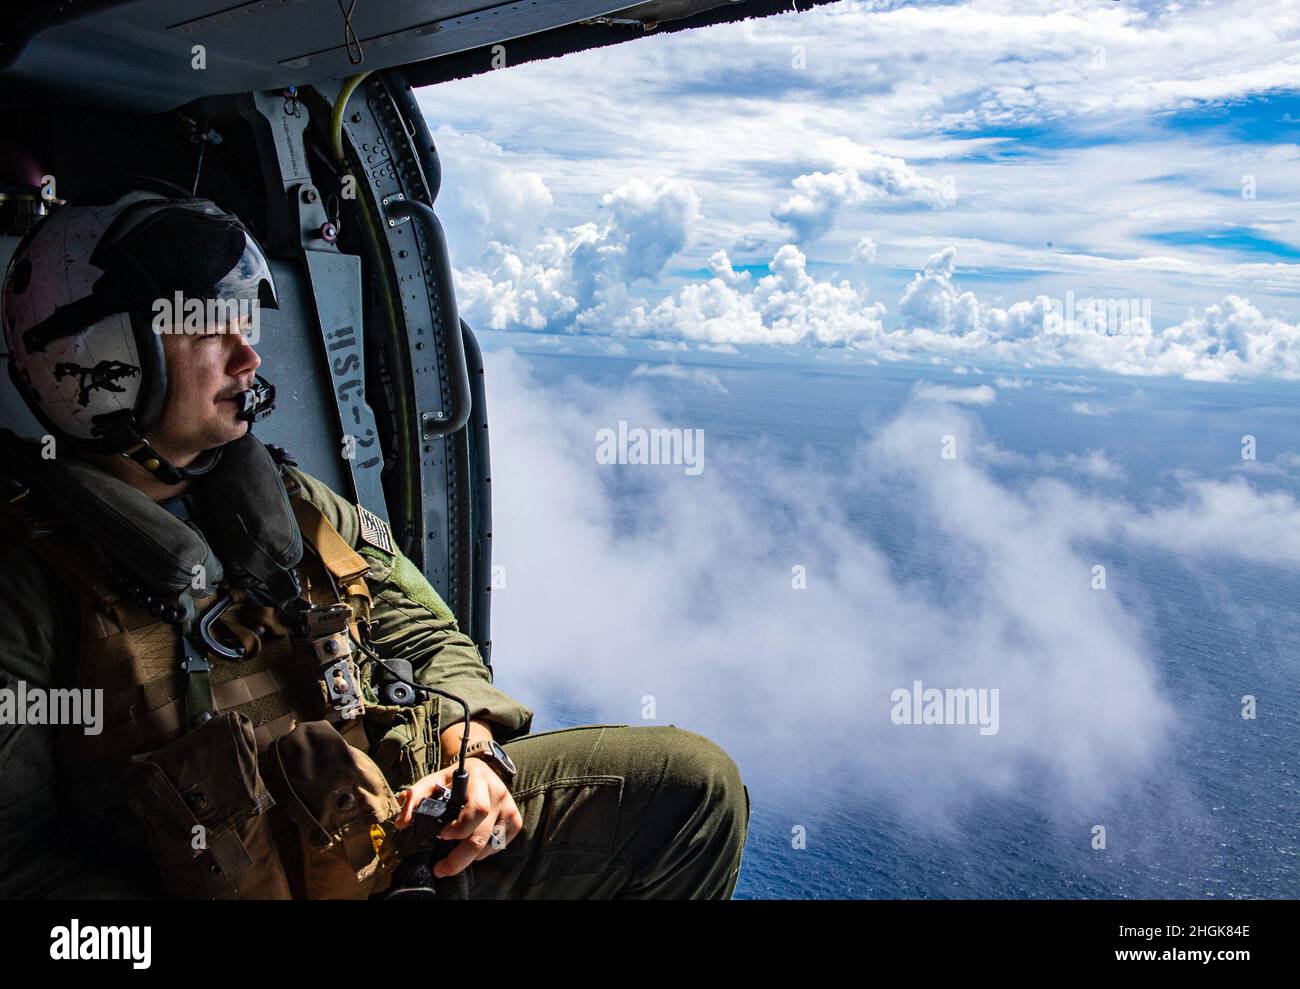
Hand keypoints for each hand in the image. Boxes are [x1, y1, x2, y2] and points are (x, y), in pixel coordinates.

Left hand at [394, 757, 522, 877]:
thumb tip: (402, 821)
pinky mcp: (514, 818)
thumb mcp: (431, 782)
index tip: (443, 835)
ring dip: (471, 855)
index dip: (461, 828)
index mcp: (477, 779)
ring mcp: (508, 806)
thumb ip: (414, 799)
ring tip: (456, 852)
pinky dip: (485, 852)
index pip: (477, 809)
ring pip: (491, 843)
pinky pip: (500, 844)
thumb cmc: (451, 779)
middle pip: (482, 834)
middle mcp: (497, 791)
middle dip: (460, 857)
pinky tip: (473, 845)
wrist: (476, 768)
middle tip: (442, 868)